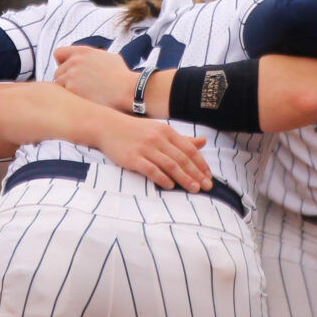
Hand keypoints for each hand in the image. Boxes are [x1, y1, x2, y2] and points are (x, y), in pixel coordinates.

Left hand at [52, 45, 137, 111]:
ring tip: (79, 99)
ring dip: (66, 92)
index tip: (69, 72)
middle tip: (77, 90)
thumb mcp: (109, 58)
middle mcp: (75, 61)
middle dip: (65, 81)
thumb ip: (94, 57)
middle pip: (57, 72)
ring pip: (58, 85)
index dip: (62, 63)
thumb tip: (91, 61)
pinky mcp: (72, 90)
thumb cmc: (122, 77)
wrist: (128, 89)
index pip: (59, 53)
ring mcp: (72, 75)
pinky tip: (79, 104)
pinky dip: (68, 101)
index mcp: (83, 52)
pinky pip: (62, 96)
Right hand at [86, 114, 213, 191]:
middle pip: (182, 159)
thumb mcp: (161, 130)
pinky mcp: (133, 158)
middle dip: (196, 174)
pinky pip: (151, 169)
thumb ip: (182, 139)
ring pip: (170, 165)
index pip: (189, 150)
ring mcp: (145, 148)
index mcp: (167, 132)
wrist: (108, 127)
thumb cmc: (137, 131)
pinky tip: (170, 186)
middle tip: (207, 187)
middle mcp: (158, 139)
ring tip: (194, 189)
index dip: (201, 164)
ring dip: (184, 178)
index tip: (209, 176)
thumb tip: (204, 142)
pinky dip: (162, 178)